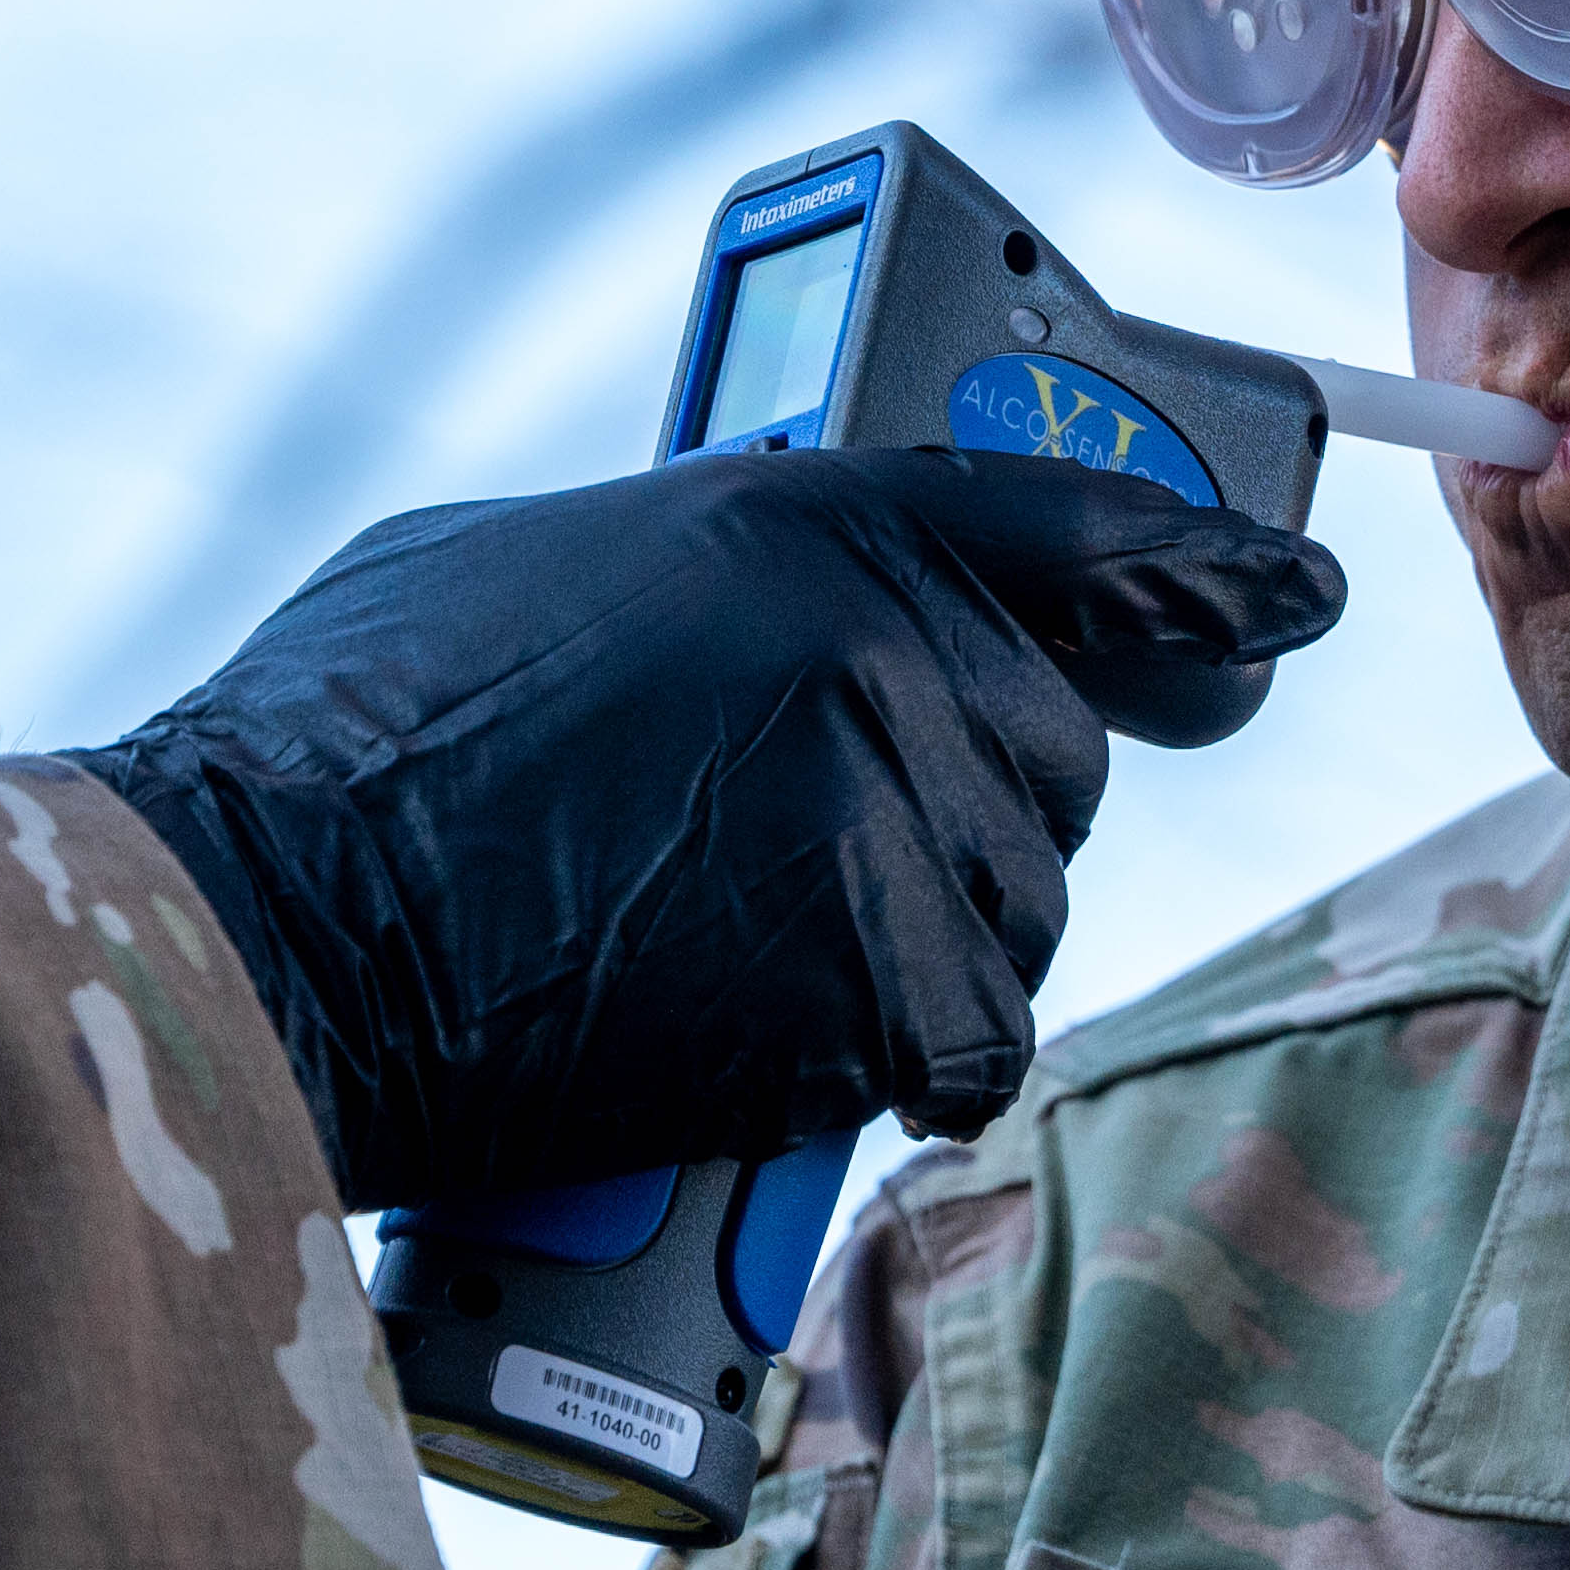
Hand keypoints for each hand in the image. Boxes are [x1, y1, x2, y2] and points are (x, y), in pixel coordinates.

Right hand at [72, 448, 1343, 1198]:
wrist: (273, 932)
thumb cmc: (348, 743)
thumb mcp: (539, 556)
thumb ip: (715, 555)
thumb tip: (777, 597)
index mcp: (809, 517)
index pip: (1084, 528)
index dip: (1216, 569)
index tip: (1297, 594)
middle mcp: (885, 652)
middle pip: (1061, 750)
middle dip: (973, 797)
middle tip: (813, 837)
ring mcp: (894, 825)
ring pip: (1029, 896)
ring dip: (934, 927)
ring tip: (746, 931)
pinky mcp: (881, 993)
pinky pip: (978, 1033)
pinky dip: (902, 1052)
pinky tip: (781, 1034)